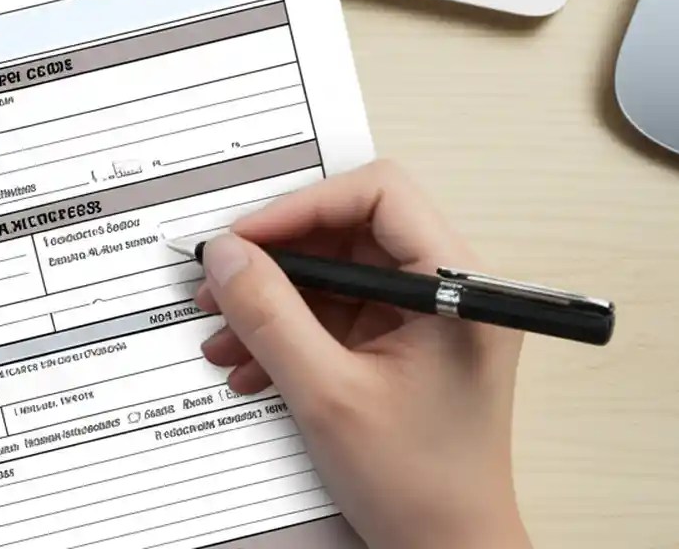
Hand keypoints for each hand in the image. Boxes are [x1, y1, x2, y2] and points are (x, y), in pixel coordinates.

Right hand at [196, 161, 528, 548]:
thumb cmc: (418, 484)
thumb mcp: (327, 394)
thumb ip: (270, 315)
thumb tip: (226, 254)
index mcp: (456, 285)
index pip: (381, 194)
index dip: (305, 206)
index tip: (247, 237)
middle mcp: (446, 289)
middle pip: (349, 232)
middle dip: (277, 259)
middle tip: (222, 282)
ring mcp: (422, 318)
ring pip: (333, 274)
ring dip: (273, 301)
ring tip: (224, 332)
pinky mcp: (399, 344)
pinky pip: (333, 314)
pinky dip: (287, 332)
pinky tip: (249, 362)